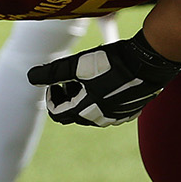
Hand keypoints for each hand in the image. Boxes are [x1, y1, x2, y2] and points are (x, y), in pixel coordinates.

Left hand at [26, 31, 180, 126]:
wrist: (150, 63)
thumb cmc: (113, 62)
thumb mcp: (78, 64)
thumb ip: (53, 72)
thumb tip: (31, 77)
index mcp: (85, 110)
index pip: (57, 112)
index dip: (52, 96)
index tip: (56, 81)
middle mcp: (100, 119)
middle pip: (74, 115)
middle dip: (68, 97)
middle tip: (71, 79)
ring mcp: (118, 117)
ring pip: (93, 114)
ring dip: (85, 99)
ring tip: (89, 79)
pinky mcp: (131, 112)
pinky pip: (111, 112)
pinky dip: (103, 101)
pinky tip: (109, 83)